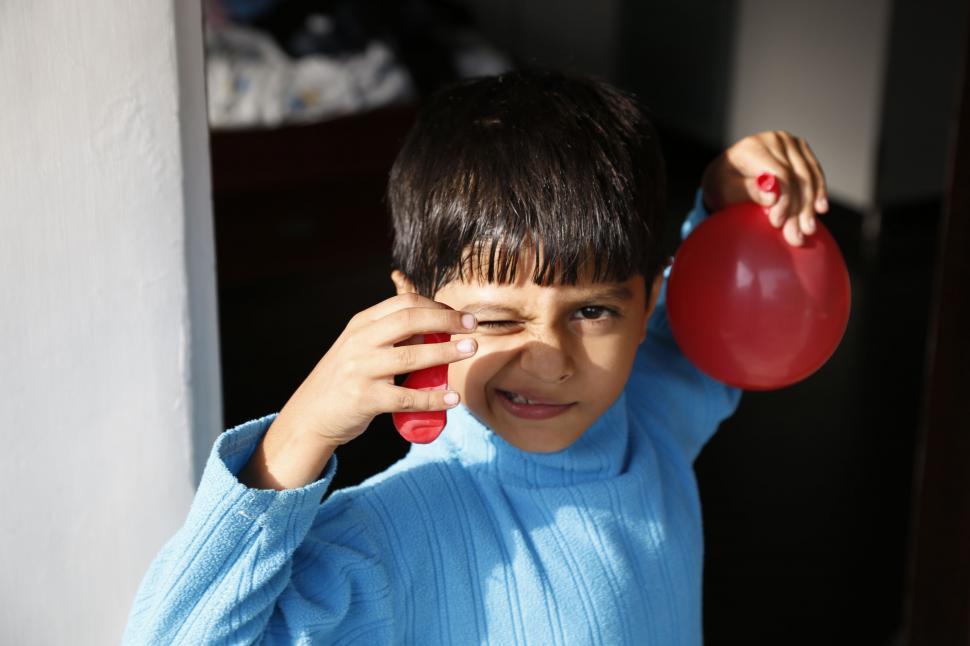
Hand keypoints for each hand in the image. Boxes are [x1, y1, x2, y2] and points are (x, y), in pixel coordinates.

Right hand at [274, 293, 478, 447]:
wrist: (310, 416)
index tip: (459, 315)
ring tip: (471, 350)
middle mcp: (359, 341)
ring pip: (412, 357)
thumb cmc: (345, 381)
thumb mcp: (360, 348)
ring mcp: (361, 369)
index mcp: (361, 324)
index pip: (404, 303)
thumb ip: (389, 337)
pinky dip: (434, 398)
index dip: (437, 306)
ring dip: (447, 352)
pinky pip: (407, 397)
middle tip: (473, 325)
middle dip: (447, 320)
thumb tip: (434, 329)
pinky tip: (453, 398)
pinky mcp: (365, 399)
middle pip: (410, 321)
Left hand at [701, 130, 828, 245]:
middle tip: (796, 236)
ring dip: (810, 205)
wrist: (726, 174)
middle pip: (797, 176)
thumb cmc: (723, 185)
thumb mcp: (726, 191)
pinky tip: (820, 209)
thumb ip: (749, 192)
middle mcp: (774, 139)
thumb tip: (773, 197)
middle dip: (799, 209)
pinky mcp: (800, 150)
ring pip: (809, 176)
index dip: (784, 200)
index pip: (780, 174)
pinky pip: (814, 172)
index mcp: (753, 147)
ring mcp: (790, 143)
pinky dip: (818, 191)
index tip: (778, 223)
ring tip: (808, 230)